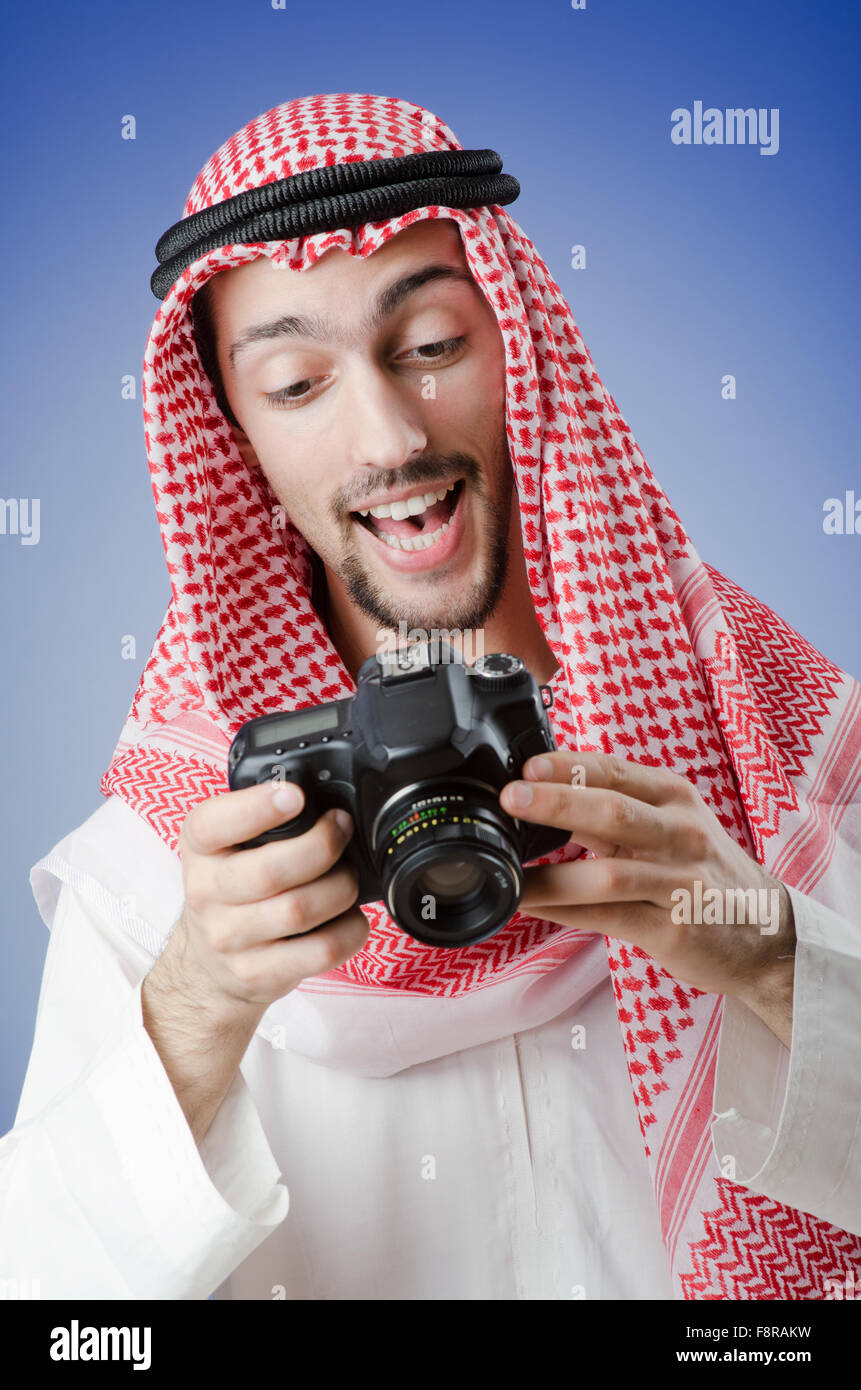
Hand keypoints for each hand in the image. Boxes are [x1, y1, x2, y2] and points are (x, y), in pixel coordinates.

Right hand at [164, 780, 369, 1012]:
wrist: (207, 966)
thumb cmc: (231, 890)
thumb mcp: (226, 845)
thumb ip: (260, 819)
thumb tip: (323, 798)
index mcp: (199, 848)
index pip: (213, 824)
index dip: (257, 807)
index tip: (295, 795)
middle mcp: (205, 894)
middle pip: (271, 870)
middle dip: (322, 845)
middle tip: (342, 830)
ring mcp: (229, 939)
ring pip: (299, 911)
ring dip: (340, 888)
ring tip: (347, 877)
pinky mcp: (257, 974)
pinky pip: (318, 951)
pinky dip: (349, 930)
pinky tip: (349, 917)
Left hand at [499, 751, 796, 1046]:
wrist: (765, 933)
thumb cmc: (701, 873)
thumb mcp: (670, 827)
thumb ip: (615, 809)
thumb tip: (540, 796)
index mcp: (675, 798)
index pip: (616, 771)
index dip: (569, 766)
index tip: (527, 766)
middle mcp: (681, 833)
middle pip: (612, 811)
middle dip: (556, 803)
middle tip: (510, 798)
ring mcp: (681, 882)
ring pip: (610, 874)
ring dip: (552, 876)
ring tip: (509, 876)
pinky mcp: (675, 928)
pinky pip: (610, 918)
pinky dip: (565, 912)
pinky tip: (533, 907)